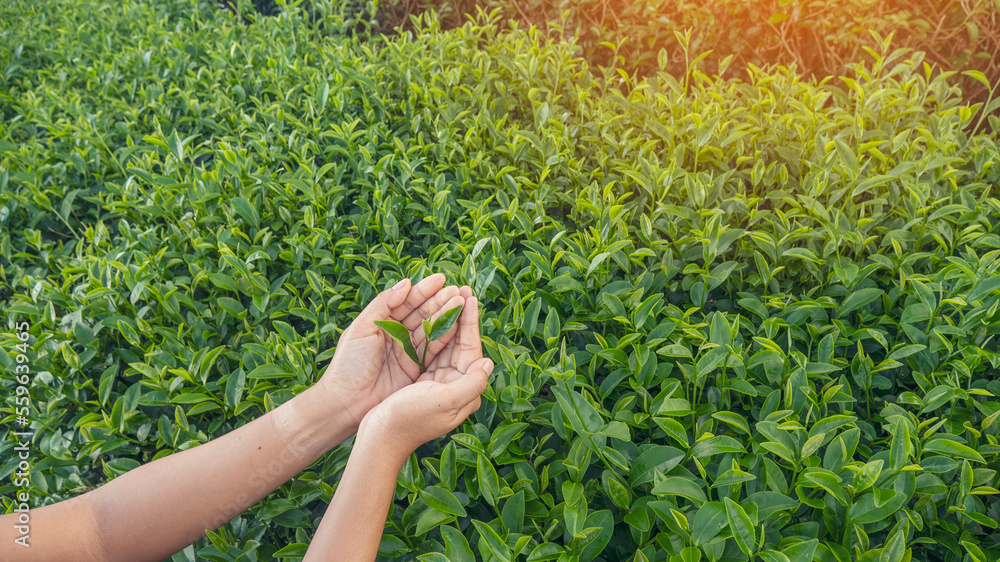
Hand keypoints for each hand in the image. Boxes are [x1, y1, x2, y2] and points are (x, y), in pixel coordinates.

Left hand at [317, 273, 468, 429]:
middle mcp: (398, 335)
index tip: (441, 279)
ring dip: (447, 316)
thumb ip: (383, 304)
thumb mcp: (362, 329)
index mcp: (383, 322)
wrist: (346, 402)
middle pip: (423, 314)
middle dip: (441, 301)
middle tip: (458, 291)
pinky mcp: (417, 370)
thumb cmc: (348, 364)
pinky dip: (447, 338)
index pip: (407, 301)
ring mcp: (408, 352)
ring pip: (432, 330)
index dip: (424, 290)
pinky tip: (458, 325)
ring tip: (462, 302)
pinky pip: (434, 351)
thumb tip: (406, 283)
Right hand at [359, 296, 492, 458]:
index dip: (471, 321)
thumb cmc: (410, 419)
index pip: (472, 348)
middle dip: (461, 316)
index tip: (470, 296)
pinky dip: (432, 333)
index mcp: (464, 390)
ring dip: (447, 320)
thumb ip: (471, 384)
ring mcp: (439, 384)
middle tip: (461, 288)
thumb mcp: (445, 401)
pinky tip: (429, 317)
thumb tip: (489, 363)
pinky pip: (431, 351)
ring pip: (447, 345)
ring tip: (448, 296)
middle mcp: (456, 386)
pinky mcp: (423, 382)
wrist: (380, 438)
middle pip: (461, 344)